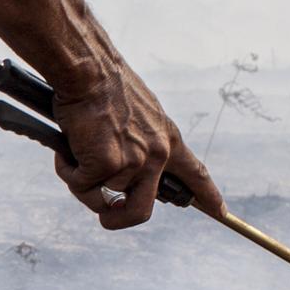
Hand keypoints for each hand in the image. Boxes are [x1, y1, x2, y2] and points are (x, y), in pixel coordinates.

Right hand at [49, 63, 224, 227]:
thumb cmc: (104, 87)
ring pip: (101, 195)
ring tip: (76, 147)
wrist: (88, 71)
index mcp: (167, 138)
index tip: (221, 212)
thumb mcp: (137, 114)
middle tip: (105, 216)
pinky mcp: (106, 165)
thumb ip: (138, 142)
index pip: (195, 173)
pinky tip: (68, 147)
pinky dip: (68, 170)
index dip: (207, 195)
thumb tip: (120, 171)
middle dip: (119, 218)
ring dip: (82, 179)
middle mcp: (156, 154)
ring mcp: (133, 162)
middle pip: (142, 209)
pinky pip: (81, 185)